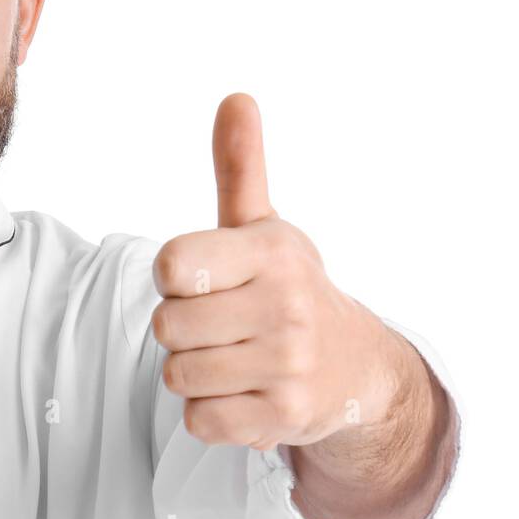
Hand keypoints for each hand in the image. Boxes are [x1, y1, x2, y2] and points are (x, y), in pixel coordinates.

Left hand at [150, 93, 403, 451]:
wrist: (353, 367)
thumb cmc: (284, 289)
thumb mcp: (264, 228)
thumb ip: (239, 169)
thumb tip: (235, 98)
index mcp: (271, 252)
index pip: (172, 266)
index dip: (172, 278)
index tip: (200, 281)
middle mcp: (285, 306)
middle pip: (165, 327)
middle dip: (180, 330)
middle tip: (219, 326)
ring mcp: (288, 365)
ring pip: (177, 376)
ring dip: (192, 373)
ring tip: (232, 359)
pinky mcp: (282, 418)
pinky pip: (198, 420)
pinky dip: (209, 413)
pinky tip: (243, 394)